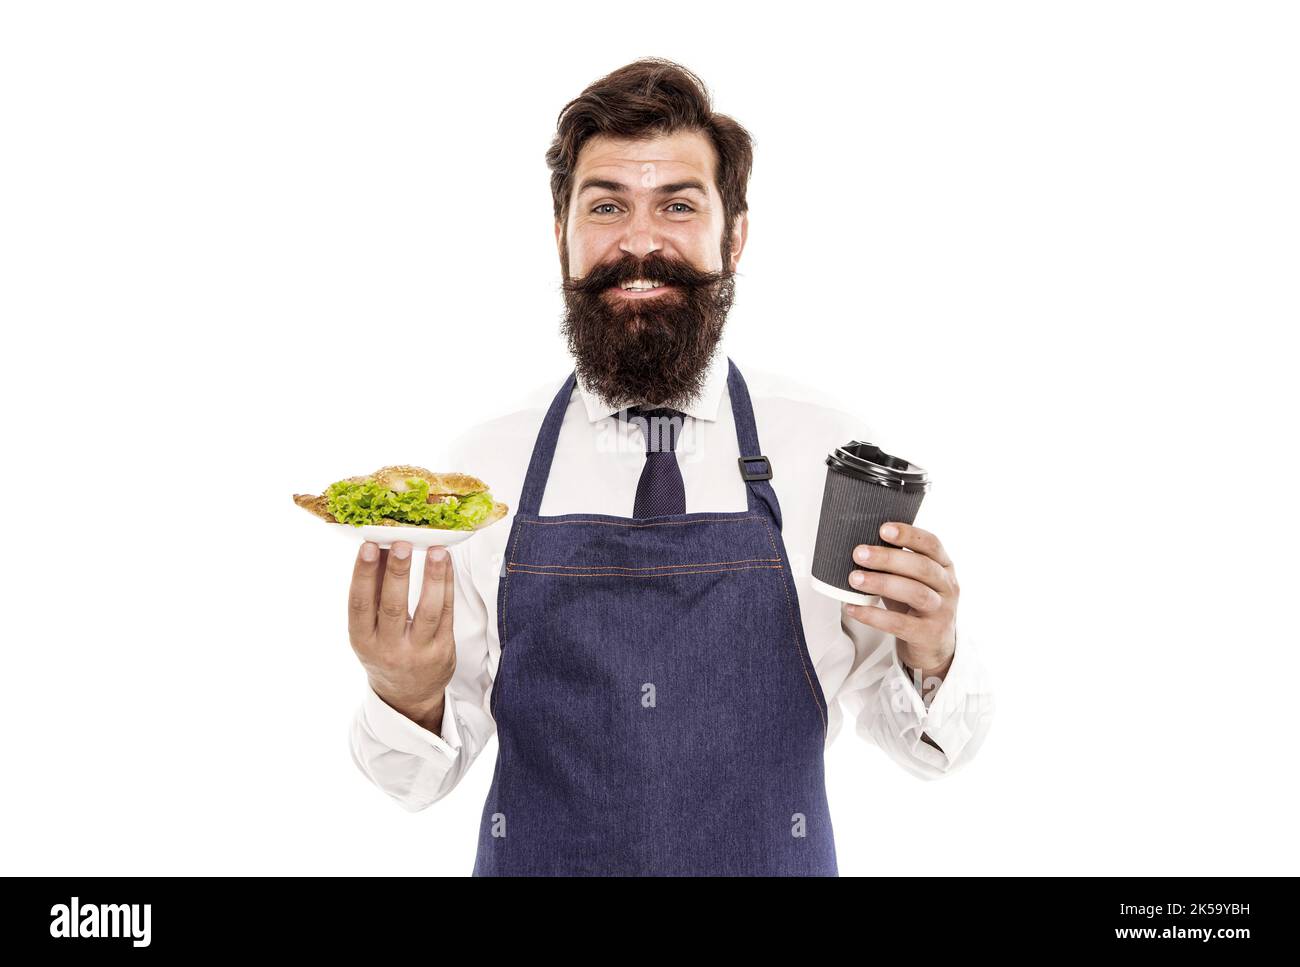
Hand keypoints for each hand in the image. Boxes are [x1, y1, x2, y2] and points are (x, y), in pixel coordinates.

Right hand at [348, 540, 455, 730]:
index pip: (359, 605)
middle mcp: (388, 648)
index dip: (363, 574)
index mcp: (362, 641)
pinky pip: (447, 614)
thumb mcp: (368, 630)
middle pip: (393, 607)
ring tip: (436, 550)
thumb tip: (379, 546)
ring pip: (427, 612)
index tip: (369, 546)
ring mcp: (418, 651)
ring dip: (432, 578)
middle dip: (397, 573)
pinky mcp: (442, 650)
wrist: (407, 695)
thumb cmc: (384, 651)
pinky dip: (447, 586)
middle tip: (402, 543)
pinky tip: (446, 564)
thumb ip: (373, 593)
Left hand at [843, 522, 958, 675]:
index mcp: (944, 566)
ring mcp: (941, 611)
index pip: (932, 544)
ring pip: (915, 593)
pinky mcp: (928, 634)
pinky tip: (853, 608)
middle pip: (921, 567)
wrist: (934, 646)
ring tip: (854, 579)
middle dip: (888, 558)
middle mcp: (948, 586)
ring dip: (882, 583)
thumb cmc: (916, 605)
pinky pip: (900, 624)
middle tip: (859, 553)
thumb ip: (897, 563)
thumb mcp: (913, 580)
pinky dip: (874, 616)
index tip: (883, 529)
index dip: (908, 535)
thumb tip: (860, 547)